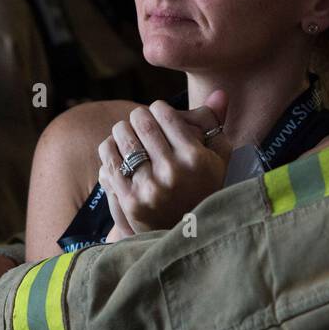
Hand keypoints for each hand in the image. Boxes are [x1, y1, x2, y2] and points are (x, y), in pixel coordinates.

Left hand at [97, 90, 231, 233]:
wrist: (187, 237)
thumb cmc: (204, 189)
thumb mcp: (218, 158)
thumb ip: (215, 123)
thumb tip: (219, 92)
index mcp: (195, 157)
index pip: (163, 112)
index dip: (157, 109)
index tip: (158, 116)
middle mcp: (173, 171)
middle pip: (140, 121)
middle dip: (137, 118)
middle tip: (140, 123)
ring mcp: (150, 188)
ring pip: (121, 137)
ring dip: (122, 132)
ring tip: (128, 136)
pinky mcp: (130, 201)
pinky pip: (109, 160)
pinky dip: (110, 152)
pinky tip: (118, 154)